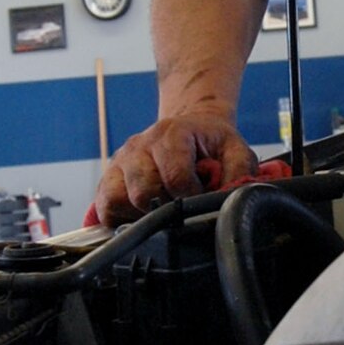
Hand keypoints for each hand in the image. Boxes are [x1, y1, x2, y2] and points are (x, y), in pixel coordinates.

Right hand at [95, 112, 260, 225]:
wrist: (190, 126)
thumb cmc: (210, 141)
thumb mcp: (235, 149)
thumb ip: (239, 172)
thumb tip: (230, 200)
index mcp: (171, 133)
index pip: (174, 177)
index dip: (190, 197)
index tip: (199, 198)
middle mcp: (139, 146)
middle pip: (143, 192)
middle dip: (165, 207)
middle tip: (180, 205)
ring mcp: (120, 162)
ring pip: (118, 200)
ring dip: (140, 213)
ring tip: (161, 208)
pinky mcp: (108, 178)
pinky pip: (104, 208)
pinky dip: (121, 218)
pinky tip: (142, 214)